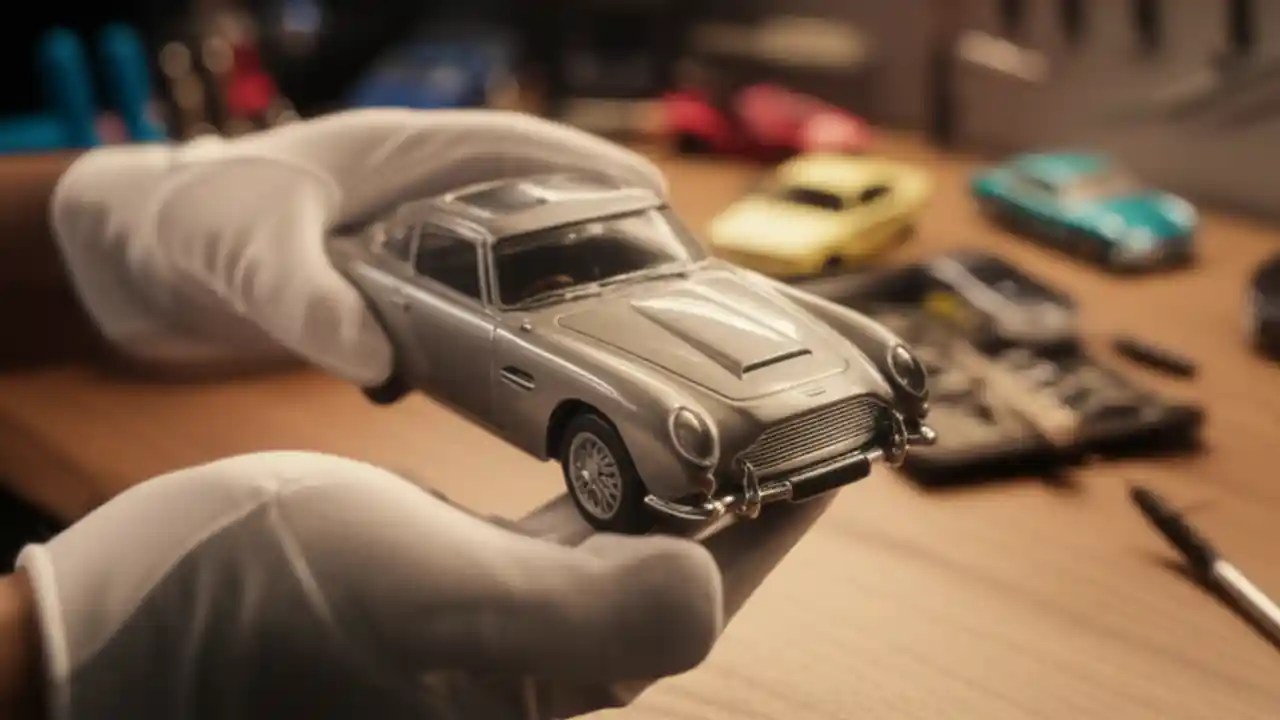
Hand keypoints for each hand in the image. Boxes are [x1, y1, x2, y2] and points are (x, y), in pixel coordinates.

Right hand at [16, 451, 832, 718]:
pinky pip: (554, 539)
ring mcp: (489, 634)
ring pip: (619, 555)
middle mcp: (533, 670)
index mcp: (550, 680)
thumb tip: (711, 586)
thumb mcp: (423, 599)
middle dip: (737, 501)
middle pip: (674, 574)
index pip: (703, 595)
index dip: (778, 523)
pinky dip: (596, 488)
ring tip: (711, 420)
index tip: (832, 452)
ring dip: (673, 488)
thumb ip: (575, 607)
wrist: (116, 635)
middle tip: (778, 419)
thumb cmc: (243, 620)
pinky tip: (604, 449)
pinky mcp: (444, 597)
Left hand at [49, 109, 666, 384]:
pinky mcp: (389, 292)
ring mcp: (407, 244)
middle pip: (532, 205)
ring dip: (552, 292)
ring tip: (610, 335)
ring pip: (506, 261)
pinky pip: (466, 308)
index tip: (657, 197)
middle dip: (597, 237)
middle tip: (662, 283)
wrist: (140, 261)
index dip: (591, 167)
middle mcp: (418, 195)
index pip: (516, 145)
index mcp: (401, 154)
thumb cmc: (191, 220)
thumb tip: (377, 360)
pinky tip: (516, 375)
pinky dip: (498, 333)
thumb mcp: (247, 249)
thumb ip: (308, 298)